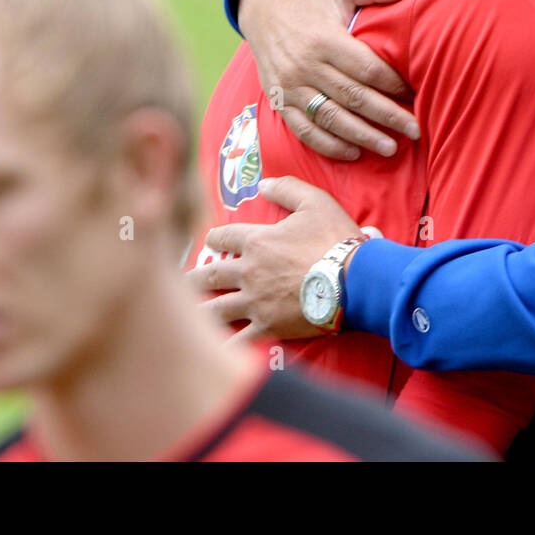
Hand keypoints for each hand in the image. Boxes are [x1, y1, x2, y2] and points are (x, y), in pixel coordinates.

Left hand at [188, 176, 361, 341]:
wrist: (354, 280)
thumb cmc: (335, 239)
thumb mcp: (315, 202)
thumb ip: (288, 188)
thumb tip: (264, 183)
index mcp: (256, 241)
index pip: (223, 238)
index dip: (215, 238)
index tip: (211, 242)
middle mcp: (248, 272)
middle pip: (210, 275)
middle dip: (193, 279)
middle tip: (181, 284)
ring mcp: (255, 302)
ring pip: (215, 309)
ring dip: (199, 312)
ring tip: (185, 318)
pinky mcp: (267, 327)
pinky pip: (238, 340)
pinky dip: (223, 345)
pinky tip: (210, 351)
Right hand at [238, 0, 419, 159]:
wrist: (263, 12)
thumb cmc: (312, 1)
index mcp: (324, 39)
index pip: (366, 69)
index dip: (393, 84)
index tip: (415, 94)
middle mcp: (305, 66)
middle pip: (353, 97)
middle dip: (386, 117)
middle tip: (414, 131)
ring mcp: (290, 87)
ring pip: (331, 119)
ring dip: (362, 137)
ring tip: (390, 148)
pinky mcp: (279, 101)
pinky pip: (304, 130)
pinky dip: (328, 145)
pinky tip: (352, 153)